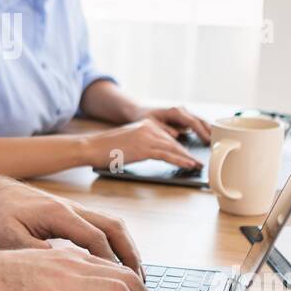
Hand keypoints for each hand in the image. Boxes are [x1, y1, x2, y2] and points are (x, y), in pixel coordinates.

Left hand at [0, 174, 144, 277]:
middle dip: (131, 255)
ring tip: (138, 278)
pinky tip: (118, 265)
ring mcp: (75, 210)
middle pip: (114, 228)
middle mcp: (73, 209)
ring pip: (114, 226)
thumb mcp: (7, 236)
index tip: (120, 285)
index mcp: (58, 214)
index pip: (94, 237)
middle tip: (142, 283)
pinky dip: (117, 245)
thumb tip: (59, 265)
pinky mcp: (73, 215)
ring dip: (128, 250)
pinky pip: (104, 227)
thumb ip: (33, 250)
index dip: (109, 261)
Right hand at [83, 119, 200, 172]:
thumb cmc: (107, 148)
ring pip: (174, 148)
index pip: (169, 136)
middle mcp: (149, 127)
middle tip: (198, 161)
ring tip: (197, 165)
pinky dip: (180, 161)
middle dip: (187, 153)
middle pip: (174, 142)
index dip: (181, 147)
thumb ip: (145, 144)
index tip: (190, 155)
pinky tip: (188, 165)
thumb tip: (157, 153)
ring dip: (187, 158)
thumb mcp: (130, 141)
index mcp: (146, 124)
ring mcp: (147, 137)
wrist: (92, 146)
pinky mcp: (144, 148)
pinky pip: (167, 155)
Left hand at [142, 105, 211, 144]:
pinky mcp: (184, 118)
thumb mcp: (150, 123)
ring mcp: (184, 113)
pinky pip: (197, 123)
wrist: (140, 111)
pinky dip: (204, 130)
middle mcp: (182, 110)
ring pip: (200, 121)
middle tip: (218, 143)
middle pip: (200, 120)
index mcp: (175, 111)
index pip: (192, 122)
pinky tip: (209, 138)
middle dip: (209, 131)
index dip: (201, 132)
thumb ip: (163, 128)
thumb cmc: (144, 118)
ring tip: (217, 141)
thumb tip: (176, 134)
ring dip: (209, 130)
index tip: (207, 141)